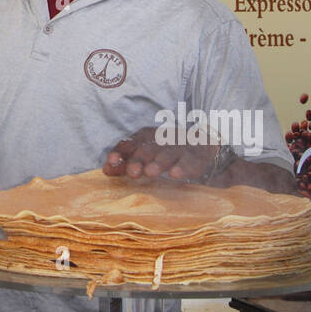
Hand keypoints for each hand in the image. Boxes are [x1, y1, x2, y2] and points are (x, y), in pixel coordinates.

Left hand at [102, 127, 221, 183]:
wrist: (204, 144)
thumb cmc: (168, 152)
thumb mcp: (146, 154)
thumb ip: (126, 162)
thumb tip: (106, 170)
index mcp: (148, 136)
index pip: (131, 143)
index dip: (120, 152)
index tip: (110, 162)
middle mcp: (163, 139)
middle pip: (148, 149)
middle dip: (139, 160)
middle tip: (132, 172)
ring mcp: (180, 147)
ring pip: (168, 154)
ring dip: (159, 163)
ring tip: (150, 172)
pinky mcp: (197, 157)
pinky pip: (191, 162)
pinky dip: (183, 167)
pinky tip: (175, 174)